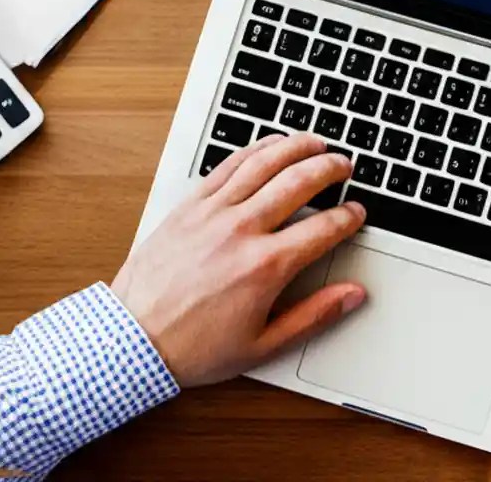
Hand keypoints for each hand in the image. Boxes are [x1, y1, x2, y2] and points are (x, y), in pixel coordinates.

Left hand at [111, 133, 366, 386]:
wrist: (133, 339)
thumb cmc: (194, 347)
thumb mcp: (264, 345)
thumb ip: (315, 316)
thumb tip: (352, 295)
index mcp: (266, 267)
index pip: (324, 228)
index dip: (348, 217)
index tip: (357, 213)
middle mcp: (241, 231)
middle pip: (298, 181)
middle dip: (330, 169)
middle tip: (345, 166)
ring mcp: (213, 213)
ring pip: (264, 163)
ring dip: (296, 147)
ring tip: (315, 143)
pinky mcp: (189, 206)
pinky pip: (227, 166)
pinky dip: (254, 150)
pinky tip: (269, 145)